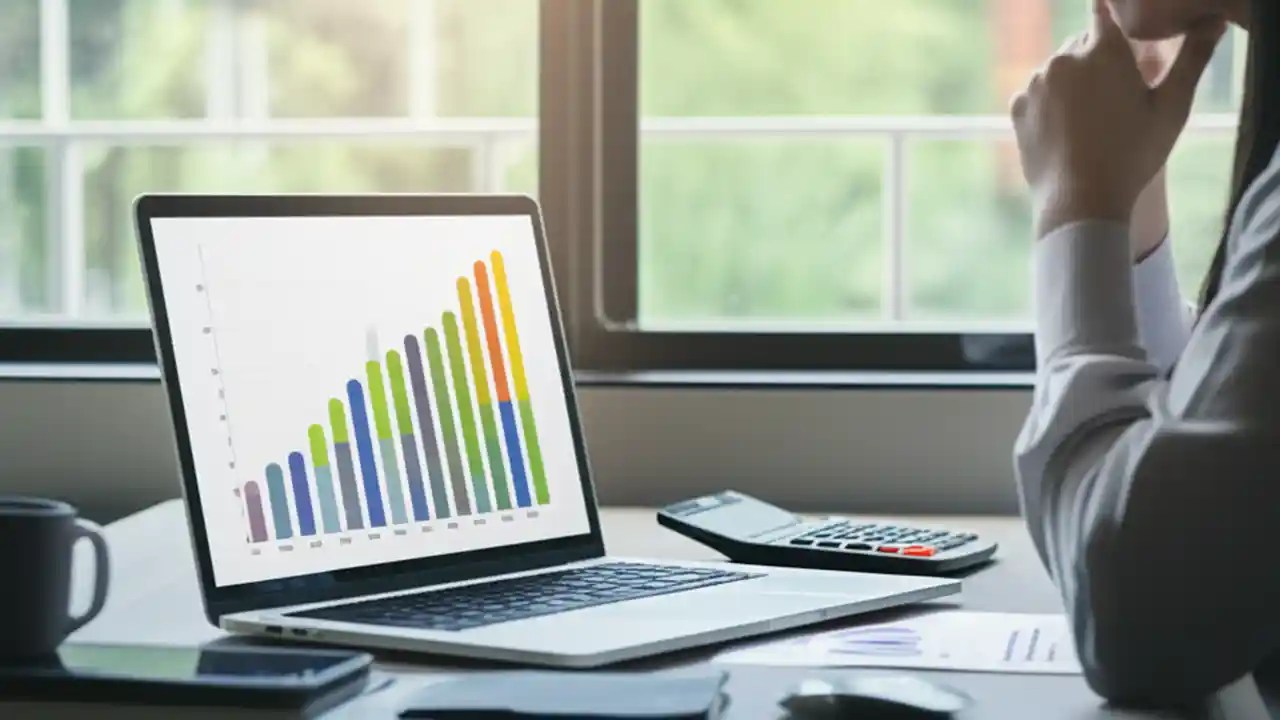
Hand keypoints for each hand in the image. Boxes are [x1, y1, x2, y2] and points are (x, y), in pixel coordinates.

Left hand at [1010, 0, 1223, 238]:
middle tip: (1117, 99)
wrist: (1080, 202)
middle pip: (1082, 44)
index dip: (1113, 24)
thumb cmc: (1133, 155)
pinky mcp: (1017, 107)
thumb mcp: (1172, 106)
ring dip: (1073, 83)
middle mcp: (1064, 57)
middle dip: (1098, 60)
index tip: (1120, 45)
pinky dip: (1050, 104)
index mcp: (1103, 49)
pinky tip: (1067, 130)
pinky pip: (1037, 94)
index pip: (1104, 11)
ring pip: (1058, 70)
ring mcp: (1036, 82)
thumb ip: (1193, 57)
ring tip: (1092, 120)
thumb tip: (1213, 21)